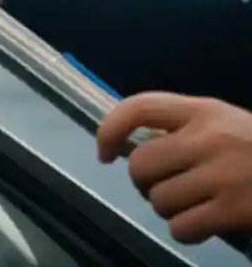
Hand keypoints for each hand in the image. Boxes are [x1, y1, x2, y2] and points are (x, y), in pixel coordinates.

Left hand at [98, 92, 251, 243]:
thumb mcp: (225, 123)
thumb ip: (184, 128)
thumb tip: (131, 148)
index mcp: (204, 110)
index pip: (139, 108)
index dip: (110, 129)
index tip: (104, 152)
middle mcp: (210, 138)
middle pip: (140, 164)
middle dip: (144, 182)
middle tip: (162, 186)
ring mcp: (223, 174)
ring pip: (158, 199)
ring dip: (168, 208)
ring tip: (192, 204)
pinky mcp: (235, 210)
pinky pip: (181, 227)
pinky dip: (186, 230)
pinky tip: (203, 223)